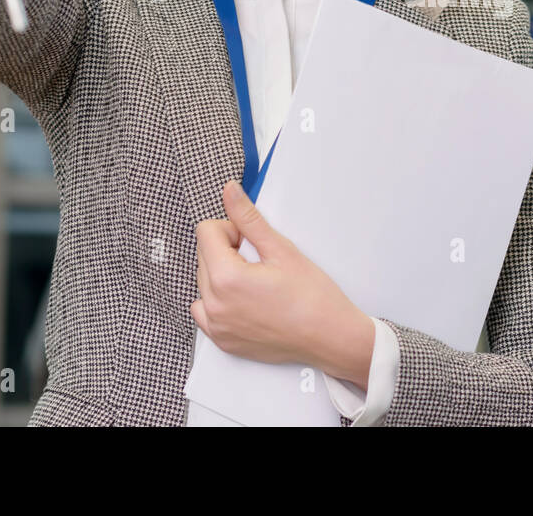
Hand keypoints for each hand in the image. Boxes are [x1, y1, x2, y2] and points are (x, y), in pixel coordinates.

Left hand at [191, 180, 375, 389]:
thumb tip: (230, 192)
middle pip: (203, 255)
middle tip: (261, 261)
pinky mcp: (222, 340)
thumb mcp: (281, 249)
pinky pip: (204, 309)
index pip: (206, 232)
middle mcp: (214, 304)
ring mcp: (216, 325)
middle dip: (227, 250)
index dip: (232, 229)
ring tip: (256, 281)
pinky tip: (246, 300)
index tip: (252, 241)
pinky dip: (219, 300)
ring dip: (223, 274)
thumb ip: (249, 218)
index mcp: (226, 278)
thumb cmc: (313, 297)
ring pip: (204, 281)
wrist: (329, 336)